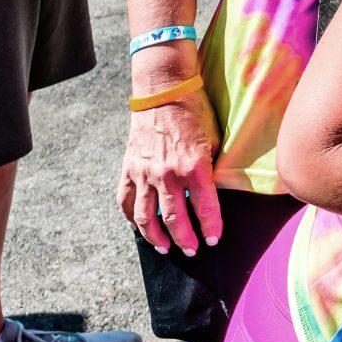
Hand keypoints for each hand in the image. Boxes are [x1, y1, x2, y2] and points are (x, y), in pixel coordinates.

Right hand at [117, 87, 223, 255]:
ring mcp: (144, 173)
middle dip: (185, 240)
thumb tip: (215, 193)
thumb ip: (212, 169)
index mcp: (194, 166)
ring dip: (156, 238)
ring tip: (166, 249)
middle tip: (192, 250)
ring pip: (146, 218)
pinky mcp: (129, 169)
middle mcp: (168, 174)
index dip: (211, 227)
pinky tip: (140, 229)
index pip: (205, 207)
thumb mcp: (214, 140)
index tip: (214, 241)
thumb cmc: (196, 113)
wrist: (164, 91)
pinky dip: (132, 219)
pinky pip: (126, 202)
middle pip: (174, 219)